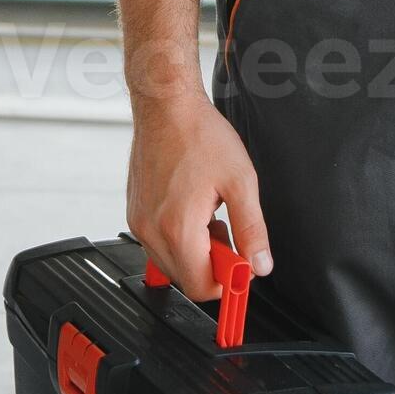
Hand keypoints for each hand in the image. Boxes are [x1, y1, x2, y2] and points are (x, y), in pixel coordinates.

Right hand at [126, 92, 270, 300]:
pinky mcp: (134, 212)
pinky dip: (178, 238)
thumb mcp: (241, 182)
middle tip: (228, 234)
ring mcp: (139, 221)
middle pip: (185, 278)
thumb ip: (252, 230)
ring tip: (210, 217)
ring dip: (195, 252)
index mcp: (178, 227)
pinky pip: (157, 243)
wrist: (166, 107)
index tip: (241, 266)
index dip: (227, 282)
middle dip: (212, 265)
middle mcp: (152, 229)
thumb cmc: (199, 135)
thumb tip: (260, 264)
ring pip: (170, 262)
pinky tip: (193, 210)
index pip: (200, 286)